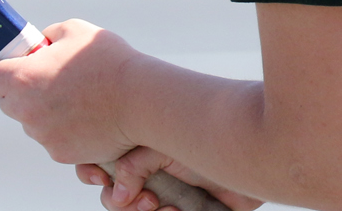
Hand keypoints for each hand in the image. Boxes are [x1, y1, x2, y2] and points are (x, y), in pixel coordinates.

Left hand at [0, 19, 140, 165]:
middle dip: (24, 91)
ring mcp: (43, 136)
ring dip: (46, 110)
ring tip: (78, 97)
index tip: (18, 64)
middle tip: (52, 78)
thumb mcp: (73, 30)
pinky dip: (65, 129)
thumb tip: (40, 46)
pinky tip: (88, 115)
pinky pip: (53, 138)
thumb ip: (47, 36)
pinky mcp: (61, 154)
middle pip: (8, 102)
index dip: (2, 68)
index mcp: (22, 79)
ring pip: (33, 122)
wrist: (140, 100)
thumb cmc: (108, 62)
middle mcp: (26, 112)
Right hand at [77, 149, 264, 210]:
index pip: (104, 164)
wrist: (247, 154)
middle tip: (142, 199)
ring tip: (160, 206)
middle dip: (119, 202)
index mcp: (140, 150)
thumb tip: (117, 195)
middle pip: (115, 197)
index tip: (97, 178)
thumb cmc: (206, 137)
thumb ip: (131, 165)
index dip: (94, 172)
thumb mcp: (160, 144)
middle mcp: (151, 174)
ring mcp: (168, 196)